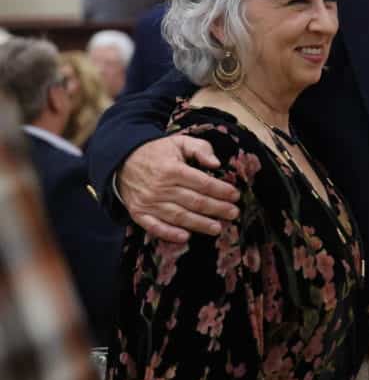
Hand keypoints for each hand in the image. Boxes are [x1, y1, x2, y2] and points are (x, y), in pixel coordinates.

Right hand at [117, 134, 240, 241]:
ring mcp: (149, 202)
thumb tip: (216, 164)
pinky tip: (185, 237)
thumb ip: (200, 149)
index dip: (221, 190)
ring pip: (179, 216)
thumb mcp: (179, 142)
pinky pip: (154, 226)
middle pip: (194, 201)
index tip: (235, 195)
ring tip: (217, 228)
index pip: (203, 183)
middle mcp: (161, 187)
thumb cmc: (157, 152)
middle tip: (234, 213)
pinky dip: (169, 233)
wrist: (122, 160)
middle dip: (217, 208)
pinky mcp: (138, 213)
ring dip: (200, 224)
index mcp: (172, 169)